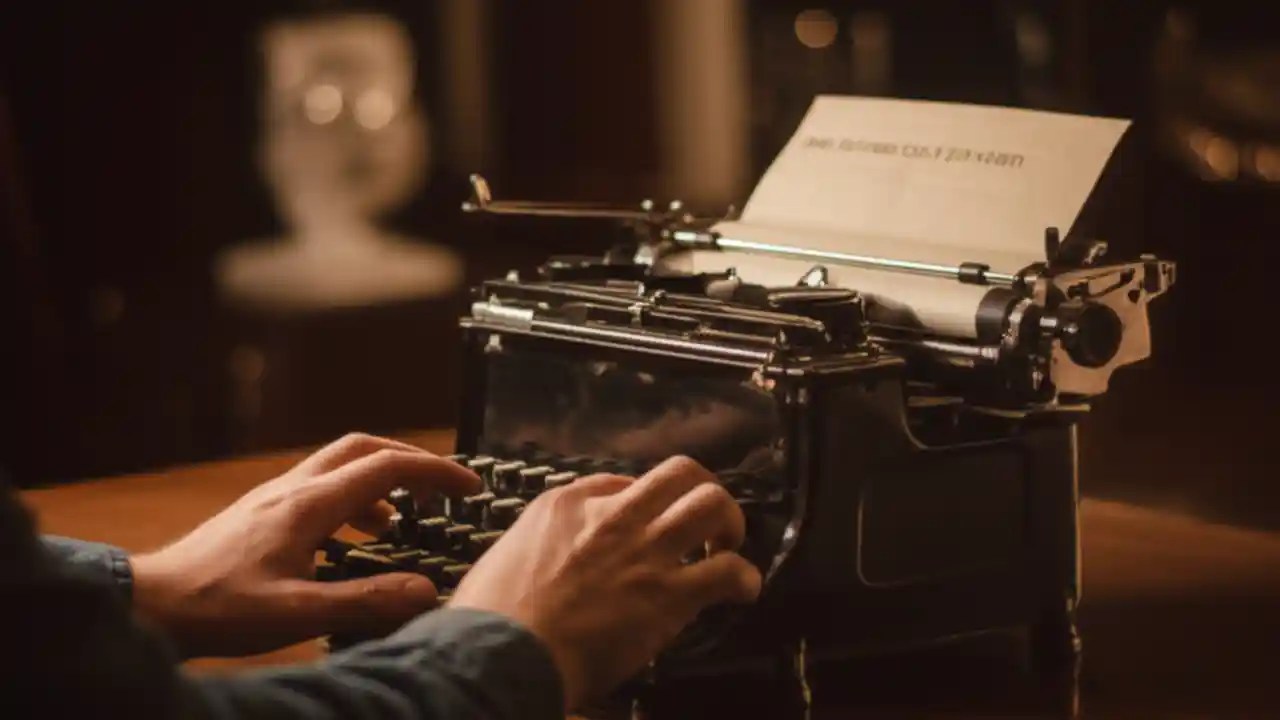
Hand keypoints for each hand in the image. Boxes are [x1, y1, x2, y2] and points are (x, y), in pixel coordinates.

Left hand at [129, 433, 480, 657]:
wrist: (152, 603)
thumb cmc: (217, 608)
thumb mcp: (298, 612)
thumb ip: (365, 601)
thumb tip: (426, 590)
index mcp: (309, 504)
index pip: (387, 467)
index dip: (436, 473)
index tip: (470, 488)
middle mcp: (294, 489)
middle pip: (366, 449)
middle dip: (413, 461)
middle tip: (445, 487)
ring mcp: (276, 496)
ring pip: (342, 464)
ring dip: (383, 477)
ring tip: (407, 515)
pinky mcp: (264, 511)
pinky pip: (322, 486)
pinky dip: (355, 498)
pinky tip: (358, 535)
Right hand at [449, 455, 762, 709]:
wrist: (502, 654)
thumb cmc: (490, 618)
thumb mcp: (504, 556)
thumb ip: (538, 545)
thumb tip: (548, 558)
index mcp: (567, 504)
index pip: (621, 481)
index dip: (642, 500)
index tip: (647, 521)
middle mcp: (613, 516)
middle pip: (680, 473)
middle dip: (701, 491)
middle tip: (704, 523)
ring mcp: (645, 551)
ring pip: (712, 506)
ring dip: (730, 525)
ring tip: (729, 548)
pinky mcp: (669, 594)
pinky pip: (728, 571)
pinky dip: (745, 579)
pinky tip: (743, 591)